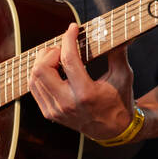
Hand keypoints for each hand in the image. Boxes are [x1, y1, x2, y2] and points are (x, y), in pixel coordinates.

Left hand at [29, 23, 137, 141]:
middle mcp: (67, 104)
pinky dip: (40, 74)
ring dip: (43, 62)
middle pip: (42, 69)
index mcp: (86, 94)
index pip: (68, 60)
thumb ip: (118, 53)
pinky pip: (34, 88)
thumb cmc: (120, 101)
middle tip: (64, 48)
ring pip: (34, 78)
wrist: (114, 130)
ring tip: (59, 58)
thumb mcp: (123, 76)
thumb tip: (115, 31)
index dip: (68, 40)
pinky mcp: (49, 113)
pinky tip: (54, 70)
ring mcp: (55, 110)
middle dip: (51, 52)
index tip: (72, 28)